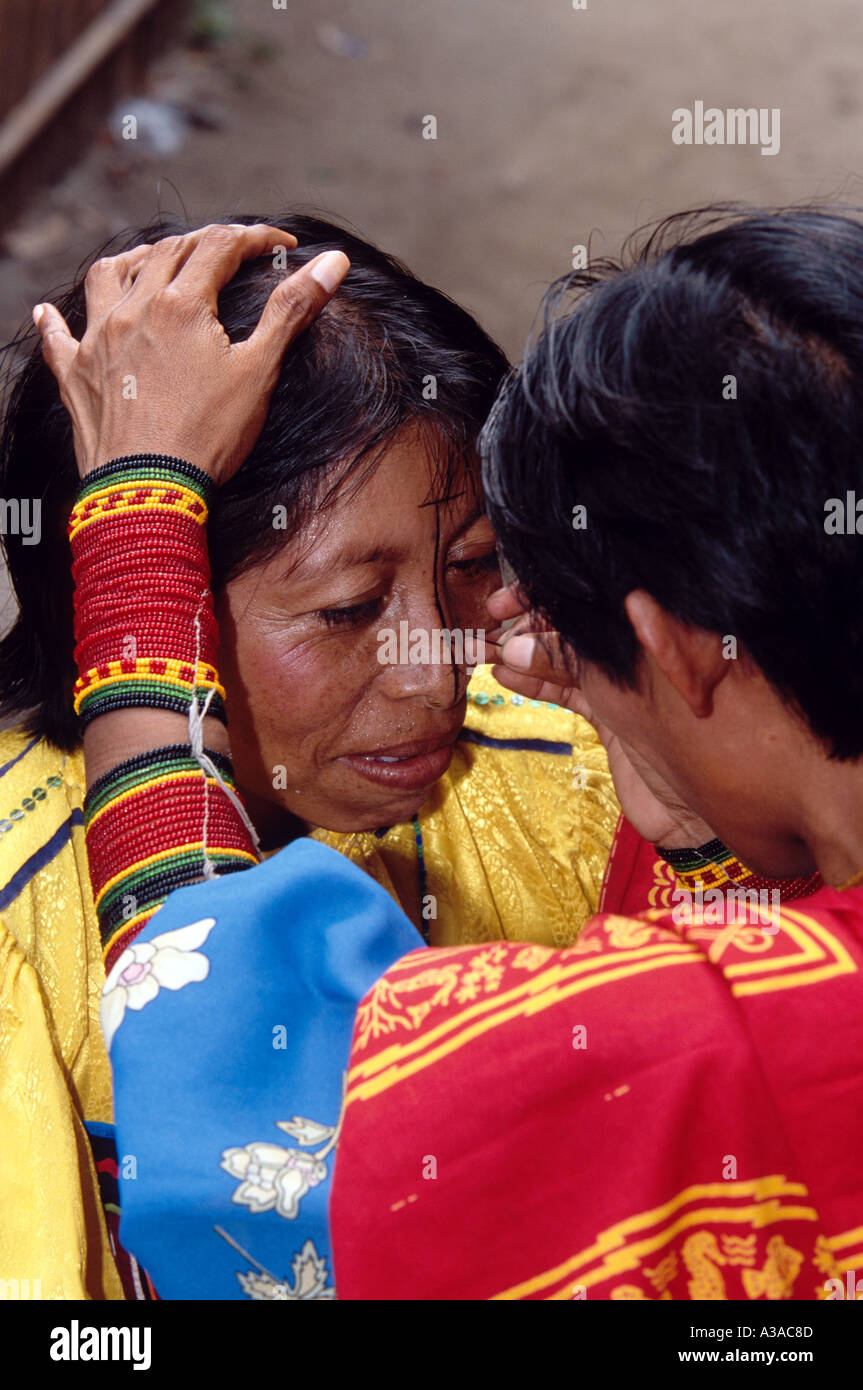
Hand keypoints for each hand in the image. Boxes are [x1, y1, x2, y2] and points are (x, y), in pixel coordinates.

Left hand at [32, 223, 349, 482]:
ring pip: (109, 274)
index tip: (281, 245)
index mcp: (181, 304)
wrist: (148, 490)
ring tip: (153, 261)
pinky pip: (58, 337)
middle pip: (167, 251)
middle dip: (203, 242)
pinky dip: (56, 321)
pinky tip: (50, 311)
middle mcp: (133, 309)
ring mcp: (99, 340)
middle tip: (230, 252)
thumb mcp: (259, 371)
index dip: (255, 237)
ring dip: (135, 260)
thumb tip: (333, 262)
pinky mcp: (77, 375)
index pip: (221, 245)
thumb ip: (292, 310)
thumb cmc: (207, 435)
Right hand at [487, 585, 715, 847]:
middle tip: (491, 619)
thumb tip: (591, 614)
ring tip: (484, 645)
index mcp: (654, 633)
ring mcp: (624, 684)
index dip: (554, 591)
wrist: (708, 812)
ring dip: (525, 650)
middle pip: (577, 623)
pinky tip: (505, 674)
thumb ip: (620, 652)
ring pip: (566, 657)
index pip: (596, 598)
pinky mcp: (613, 718)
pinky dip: (535, 682)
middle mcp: (638, 651)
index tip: (512, 595)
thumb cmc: (700, 743)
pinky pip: (567, 691)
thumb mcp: (659, 690)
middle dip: (532, 618)